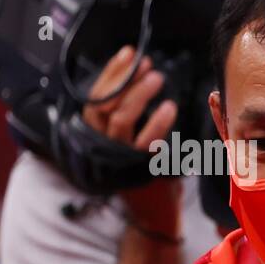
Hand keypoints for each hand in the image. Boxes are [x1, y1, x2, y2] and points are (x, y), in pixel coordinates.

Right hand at [83, 45, 182, 237]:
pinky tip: (169, 107)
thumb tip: (140, 78)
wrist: (150, 210)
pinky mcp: (137, 167)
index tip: (130, 53)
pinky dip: (157, 123)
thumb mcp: (130, 138)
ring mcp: (117, 154)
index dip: (113, 72)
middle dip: (126, 79)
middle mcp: (100, 141)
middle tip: (147, 64)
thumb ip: (128, 112)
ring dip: (139, 95)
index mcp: (95, 131)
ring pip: (121, 118)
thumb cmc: (143, 169)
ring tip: (157, 79)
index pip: (97, 95)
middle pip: (106, 103)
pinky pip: (144, 142)